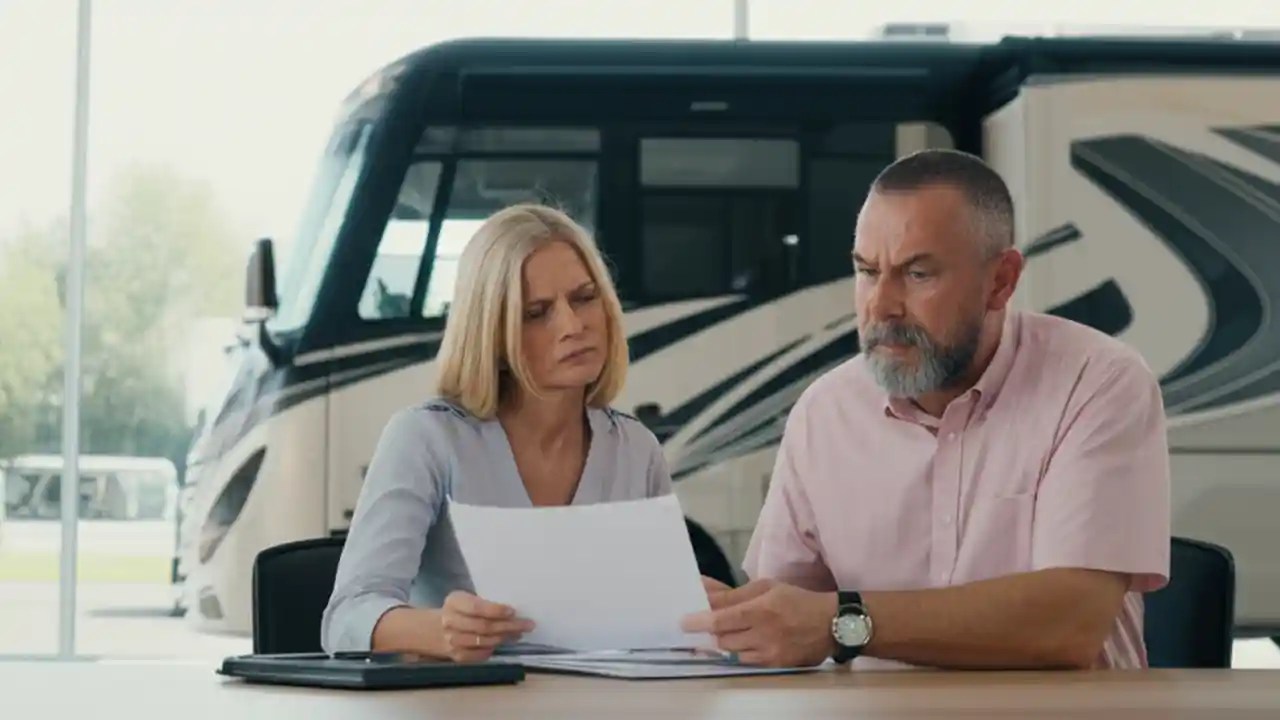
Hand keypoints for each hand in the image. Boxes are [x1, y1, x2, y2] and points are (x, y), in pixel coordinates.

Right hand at [437, 591, 534, 661]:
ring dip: (505, 638)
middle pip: (484, 626)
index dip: (496, 610)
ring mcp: (453, 641)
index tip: (513, 611)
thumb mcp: (463, 599)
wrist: (430, 630)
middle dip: (509, 626)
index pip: (476, 608)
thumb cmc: (455, 611)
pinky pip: (480, 654)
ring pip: (484, 641)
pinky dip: (493, 649)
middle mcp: (451, 622)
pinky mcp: (457, 656)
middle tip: (528, 624)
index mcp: (454, 602)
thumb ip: (482, 603)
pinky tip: (503, 643)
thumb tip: (511, 612)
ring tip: (519, 633)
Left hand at [681, 579, 836, 667]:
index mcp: (761, 609)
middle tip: (704, 624)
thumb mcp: (765, 587)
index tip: (683, 622)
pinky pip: (745, 661)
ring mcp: (769, 653)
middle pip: (723, 638)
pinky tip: (739, 643)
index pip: (722, 619)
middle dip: (711, 631)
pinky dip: (738, 652)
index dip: (700, 621)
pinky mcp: (774, 666)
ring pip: (732, 652)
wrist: (830, 625)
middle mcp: (763, 634)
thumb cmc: (795, 600)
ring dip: (723, 642)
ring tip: (723, 632)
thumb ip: (732, 592)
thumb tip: (703, 589)